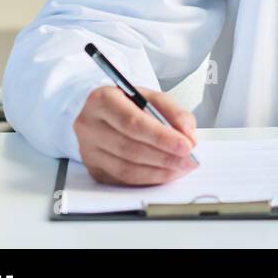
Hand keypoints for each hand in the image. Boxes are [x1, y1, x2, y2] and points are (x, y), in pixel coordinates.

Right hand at [73, 85, 198, 185]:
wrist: (105, 112)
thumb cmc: (129, 104)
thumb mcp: (152, 98)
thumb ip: (174, 113)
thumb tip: (188, 136)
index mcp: (102, 101)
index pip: (133, 123)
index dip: (161, 137)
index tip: (186, 145)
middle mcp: (89, 126)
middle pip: (130, 148)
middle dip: (165, 157)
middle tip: (189, 159)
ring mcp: (88, 150)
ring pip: (126, 168)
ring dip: (159, 171)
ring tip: (182, 167)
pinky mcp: (93, 169)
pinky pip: (123, 180)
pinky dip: (149, 179)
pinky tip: (166, 173)